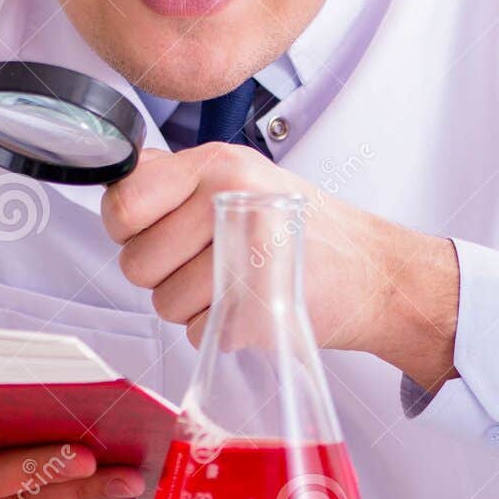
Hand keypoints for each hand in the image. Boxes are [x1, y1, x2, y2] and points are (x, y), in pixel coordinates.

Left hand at [101, 144, 460, 392]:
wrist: (375, 271)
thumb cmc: (305, 227)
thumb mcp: (242, 174)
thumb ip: (179, 176)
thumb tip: (125, 174)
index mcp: (218, 165)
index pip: (122, 204)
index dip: (127, 229)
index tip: (152, 233)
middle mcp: (229, 202)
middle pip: (137, 263)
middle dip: (163, 275)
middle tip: (205, 263)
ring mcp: (246, 256)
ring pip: (164, 304)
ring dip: (192, 306)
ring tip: (235, 283)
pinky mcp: (260, 309)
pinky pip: (199, 333)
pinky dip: (221, 331)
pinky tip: (253, 306)